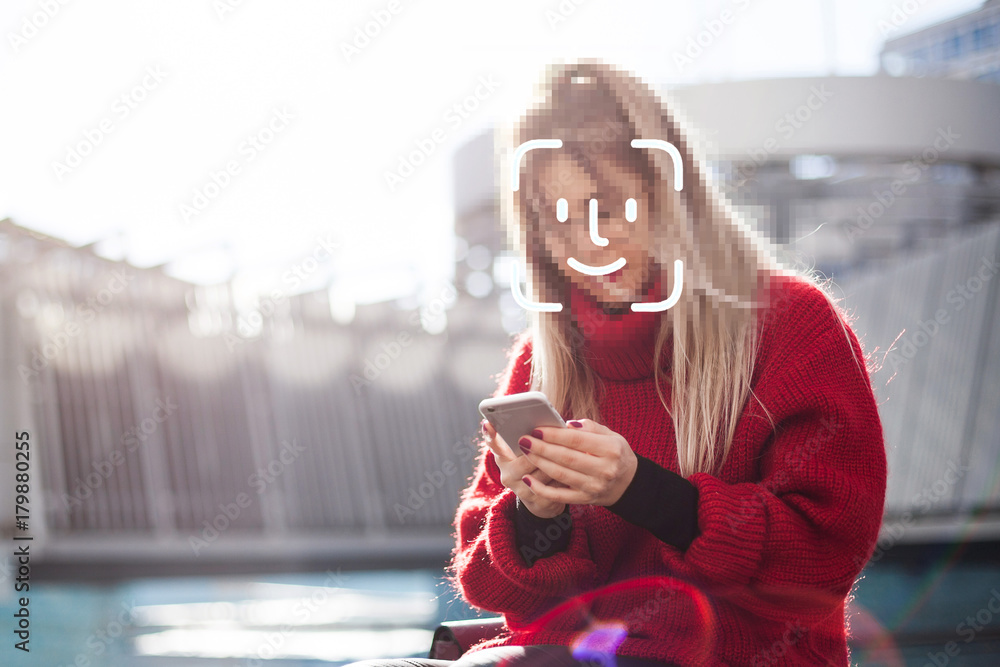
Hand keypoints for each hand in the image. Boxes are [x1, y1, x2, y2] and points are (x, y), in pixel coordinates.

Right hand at [482, 420, 567, 518]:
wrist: (539, 499)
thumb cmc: (535, 464)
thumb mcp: (527, 451)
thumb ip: (530, 437)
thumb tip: (541, 426)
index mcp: (503, 457)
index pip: (493, 443)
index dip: (490, 434)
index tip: (488, 423)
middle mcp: (507, 474)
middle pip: (525, 460)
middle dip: (543, 451)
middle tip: (556, 441)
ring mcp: (520, 490)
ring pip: (543, 471)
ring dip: (557, 462)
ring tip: (568, 453)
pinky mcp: (536, 502)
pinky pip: (554, 485)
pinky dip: (564, 475)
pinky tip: (571, 470)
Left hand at [517, 419, 637, 506]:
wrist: (629, 484)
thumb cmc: (616, 454)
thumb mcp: (612, 436)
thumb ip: (590, 427)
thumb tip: (566, 424)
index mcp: (611, 450)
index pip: (577, 440)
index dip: (555, 435)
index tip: (536, 429)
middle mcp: (604, 470)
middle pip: (566, 458)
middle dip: (542, 448)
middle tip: (524, 440)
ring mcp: (594, 487)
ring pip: (560, 475)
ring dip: (539, 463)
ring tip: (525, 452)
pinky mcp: (585, 500)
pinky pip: (559, 496)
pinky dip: (541, 489)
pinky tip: (528, 479)